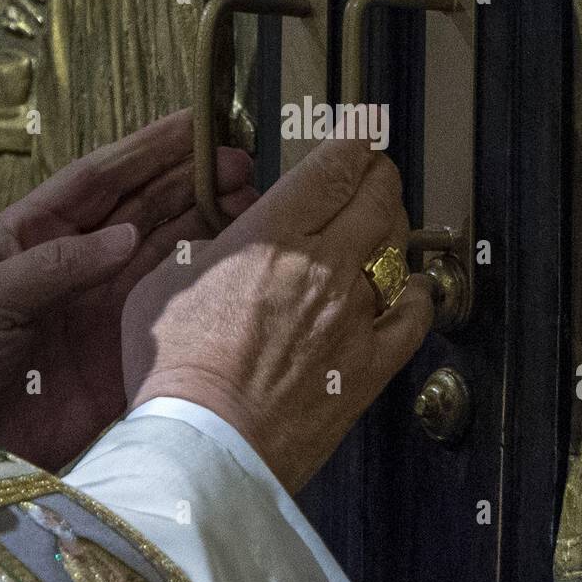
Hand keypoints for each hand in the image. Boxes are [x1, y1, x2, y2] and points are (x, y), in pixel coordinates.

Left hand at [0, 111, 257, 471]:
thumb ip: (55, 265)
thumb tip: (128, 235)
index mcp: (30, 236)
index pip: (97, 181)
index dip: (145, 150)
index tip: (192, 125)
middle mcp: (73, 265)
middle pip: (140, 210)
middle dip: (188, 182)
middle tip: (238, 162)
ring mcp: (99, 309)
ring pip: (162, 254)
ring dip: (203, 224)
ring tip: (248, 200)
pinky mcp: (119, 357)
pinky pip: (167, 317)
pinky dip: (200, 289)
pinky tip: (229, 262)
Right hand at [122, 134, 433, 493]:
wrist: (204, 445)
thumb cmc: (174, 374)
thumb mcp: (163, 284)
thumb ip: (204, 250)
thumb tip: (223, 241)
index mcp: (271, 236)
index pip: (332, 167)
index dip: (352, 143)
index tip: (357, 136)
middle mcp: (322, 267)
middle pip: (377, 197)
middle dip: (380, 174)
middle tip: (375, 171)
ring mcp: (353, 316)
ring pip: (397, 250)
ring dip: (394, 229)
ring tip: (386, 224)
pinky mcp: (369, 364)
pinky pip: (414, 318)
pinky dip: (419, 297)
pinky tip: (414, 291)